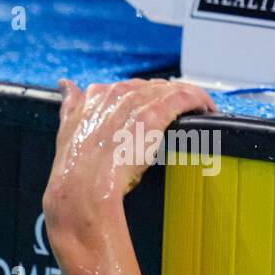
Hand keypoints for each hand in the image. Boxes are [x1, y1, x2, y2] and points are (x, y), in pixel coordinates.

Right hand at [43, 78, 215, 234]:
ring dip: (188, 99)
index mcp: (94, 96)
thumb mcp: (67, 130)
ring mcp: (136, 102)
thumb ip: (71, 105)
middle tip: (177, 120)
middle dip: (166, 101)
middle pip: (151, 88)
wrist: (82, 188)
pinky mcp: (156, 113)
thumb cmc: (75, 169)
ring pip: (171, 89)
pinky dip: (200, 100)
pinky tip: (207, 109)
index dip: (142, 101)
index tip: (151, 116)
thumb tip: (66, 85)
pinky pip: (186, 96)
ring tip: (199, 112)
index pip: (128, 88)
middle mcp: (115, 93)